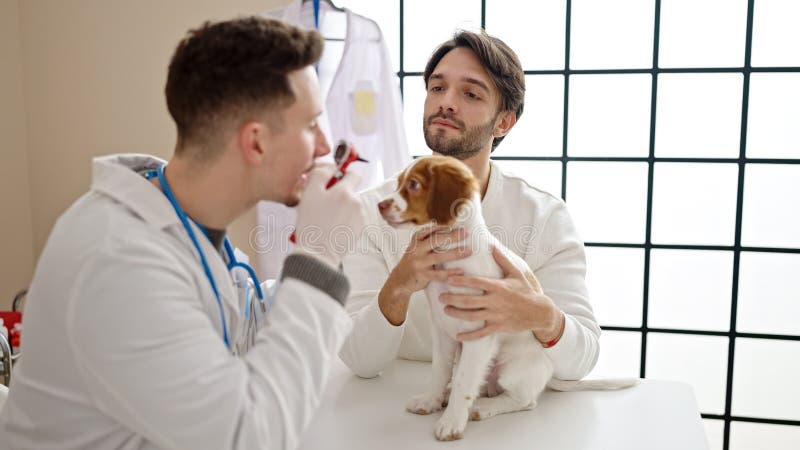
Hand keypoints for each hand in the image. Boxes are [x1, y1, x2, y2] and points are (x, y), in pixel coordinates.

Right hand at [293, 164, 365, 267]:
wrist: (318, 253)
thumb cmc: (311, 224)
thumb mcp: (309, 193)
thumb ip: (321, 174)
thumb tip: (330, 166)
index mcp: (345, 192)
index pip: (354, 174)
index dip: (342, 175)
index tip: (332, 181)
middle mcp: (357, 203)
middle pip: (350, 190)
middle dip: (338, 193)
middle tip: (322, 202)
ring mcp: (360, 217)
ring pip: (350, 205)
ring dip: (341, 207)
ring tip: (325, 217)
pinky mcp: (359, 229)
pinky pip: (352, 218)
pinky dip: (344, 219)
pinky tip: (332, 226)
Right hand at [378, 226, 470, 324]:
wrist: (399, 279)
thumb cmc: (415, 261)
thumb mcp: (418, 247)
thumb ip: (431, 240)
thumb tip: (453, 231)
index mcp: (416, 239)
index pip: (432, 230)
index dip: (446, 227)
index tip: (460, 226)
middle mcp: (416, 249)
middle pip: (436, 240)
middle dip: (453, 236)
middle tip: (467, 233)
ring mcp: (418, 262)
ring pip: (439, 257)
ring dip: (455, 253)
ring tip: (469, 251)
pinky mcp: (421, 275)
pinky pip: (437, 274)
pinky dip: (450, 272)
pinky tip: (460, 271)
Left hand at [439, 246, 563, 341]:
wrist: (539, 312)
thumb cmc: (526, 291)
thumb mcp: (516, 274)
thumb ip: (502, 260)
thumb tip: (492, 246)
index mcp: (498, 287)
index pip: (476, 282)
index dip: (461, 281)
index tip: (448, 279)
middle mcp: (495, 301)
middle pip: (469, 300)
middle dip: (453, 299)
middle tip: (441, 297)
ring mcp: (496, 315)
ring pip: (472, 316)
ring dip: (457, 314)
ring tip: (446, 310)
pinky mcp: (499, 327)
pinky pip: (482, 333)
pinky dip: (469, 336)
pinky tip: (458, 336)